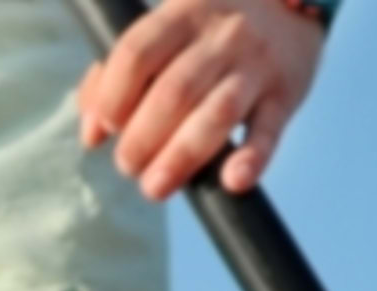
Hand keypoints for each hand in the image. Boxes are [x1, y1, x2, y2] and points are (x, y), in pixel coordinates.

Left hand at [78, 0, 325, 200]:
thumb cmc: (208, 30)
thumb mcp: (166, 30)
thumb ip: (117, 73)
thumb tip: (90, 134)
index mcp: (183, 14)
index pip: (136, 55)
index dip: (112, 96)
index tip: (105, 125)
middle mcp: (222, 36)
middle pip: (173, 92)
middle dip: (141, 138)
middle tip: (128, 165)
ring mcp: (256, 65)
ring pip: (217, 113)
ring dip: (180, 157)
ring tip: (155, 187)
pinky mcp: (286, 94)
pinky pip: (269, 129)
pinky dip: (252, 158)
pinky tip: (233, 181)